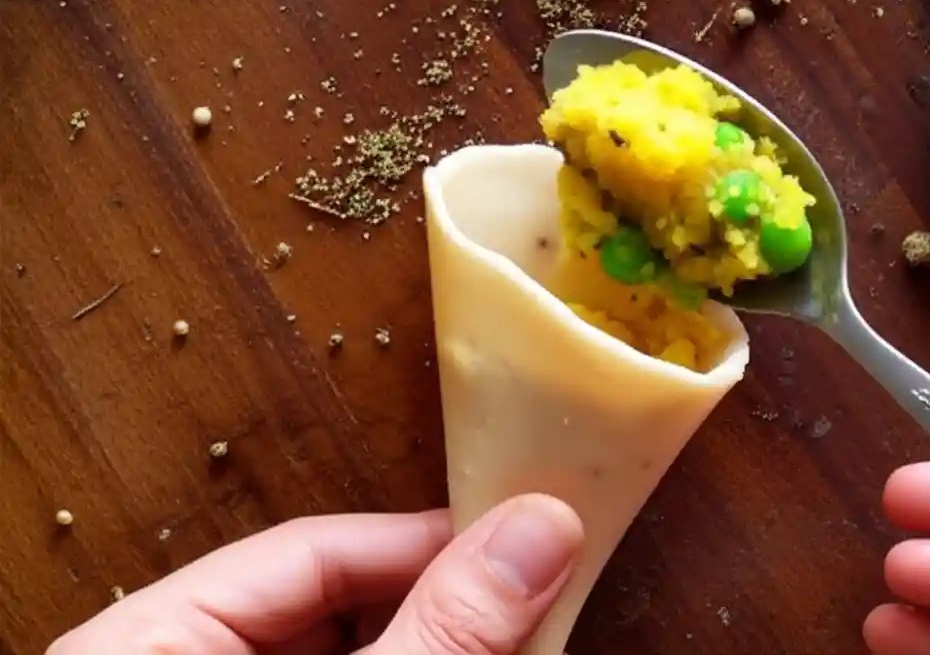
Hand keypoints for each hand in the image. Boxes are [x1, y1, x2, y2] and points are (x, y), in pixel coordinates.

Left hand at [49, 494, 583, 654]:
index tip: (512, 538)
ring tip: (509, 631)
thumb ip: (438, 631)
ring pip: (352, 644)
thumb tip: (537, 532)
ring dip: (436, 637)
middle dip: (440, 597)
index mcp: (144, 643)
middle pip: (334, 600)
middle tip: (524, 594)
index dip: (420, 538)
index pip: (308, 548)